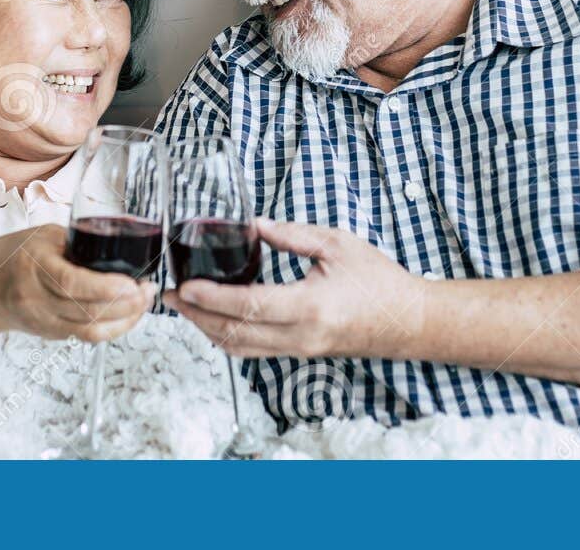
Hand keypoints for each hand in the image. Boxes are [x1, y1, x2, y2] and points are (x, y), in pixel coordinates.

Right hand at [0, 224, 153, 343]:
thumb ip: (75, 242)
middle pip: (87, 312)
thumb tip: (117, 244)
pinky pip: (85, 336)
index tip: (134, 283)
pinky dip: (111, 327)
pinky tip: (127, 313)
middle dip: (127, 306)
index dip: (107, 288)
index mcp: (34, 266)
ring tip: (144, 303)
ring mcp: (42, 321)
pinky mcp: (49, 335)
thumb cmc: (8, 256)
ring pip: (90, 331)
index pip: (72, 284)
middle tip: (148, 291)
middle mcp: (36, 298)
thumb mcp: (40, 236)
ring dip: (124, 320)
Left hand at [163, 218, 425, 358]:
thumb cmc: (380, 282)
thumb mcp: (337, 244)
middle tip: (170, 296)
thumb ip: (291, 234)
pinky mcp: (300, 354)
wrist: (408, 321)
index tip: (185, 287)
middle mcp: (300, 336)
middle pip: (234, 334)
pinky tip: (217, 320)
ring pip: (240, 349)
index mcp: (310, 306)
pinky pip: (255, 352)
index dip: (211, 298)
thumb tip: (252, 224)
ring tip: (185, 307)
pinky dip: (228, 338)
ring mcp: (299, 350)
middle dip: (195, 317)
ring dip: (207, 330)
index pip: (248, 306)